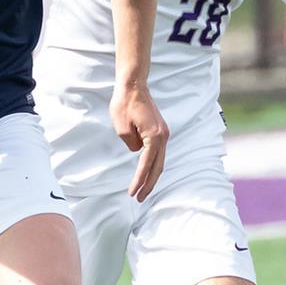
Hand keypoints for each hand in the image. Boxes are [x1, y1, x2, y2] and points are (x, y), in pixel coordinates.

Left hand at [110, 84, 167, 199]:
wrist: (134, 85)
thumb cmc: (125, 103)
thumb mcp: (121, 128)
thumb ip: (130, 144)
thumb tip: (137, 151)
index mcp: (154, 137)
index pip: (146, 165)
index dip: (139, 181)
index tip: (132, 193)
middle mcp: (163, 136)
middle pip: (158, 167)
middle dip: (149, 184)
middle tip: (140, 199)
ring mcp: (164, 133)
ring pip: (160, 160)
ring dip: (152, 175)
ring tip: (143, 189)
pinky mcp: (160, 130)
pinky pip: (158, 152)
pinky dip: (152, 164)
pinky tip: (146, 172)